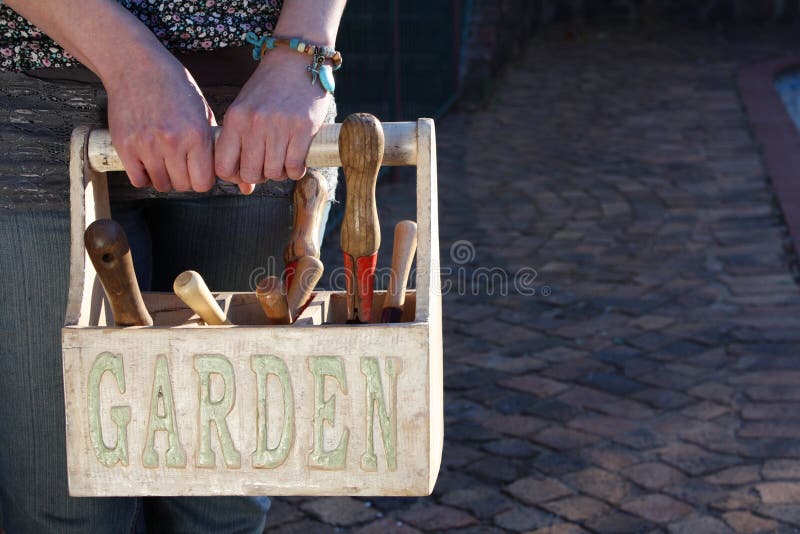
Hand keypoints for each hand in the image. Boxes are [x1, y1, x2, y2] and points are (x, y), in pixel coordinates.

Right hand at [105, 56, 216, 192]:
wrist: (136, 66)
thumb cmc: (173, 86)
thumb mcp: (201, 110)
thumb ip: (207, 140)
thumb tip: (215, 168)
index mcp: (196, 135)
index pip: (204, 182)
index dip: (203, 179)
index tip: (199, 171)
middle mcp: (172, 142)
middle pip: (183, 186)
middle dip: (185, 179)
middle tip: (181, 166)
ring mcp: (146, 145)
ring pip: (161, 185)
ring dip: (165, 178)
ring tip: (165, 162)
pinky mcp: (125, 146)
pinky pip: (138, 179)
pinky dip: (144, 176)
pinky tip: (148, 163)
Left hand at [215, 47, 331, 193]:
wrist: (297, 61)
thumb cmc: (269, 89)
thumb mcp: (246, 110)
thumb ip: (241, 145)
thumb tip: (245, 189)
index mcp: (235, 118)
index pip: (224, 167)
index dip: (234, 176)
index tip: (245, 171)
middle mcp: (254, 123)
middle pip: (251, 173)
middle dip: (260, 175)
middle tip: (268, 165)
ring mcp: (279, 126)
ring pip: (274, 173)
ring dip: (280, 173)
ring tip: (284, 159)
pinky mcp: (303, 129)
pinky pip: (295, 167)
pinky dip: (297, 170)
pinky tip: (297, 159)